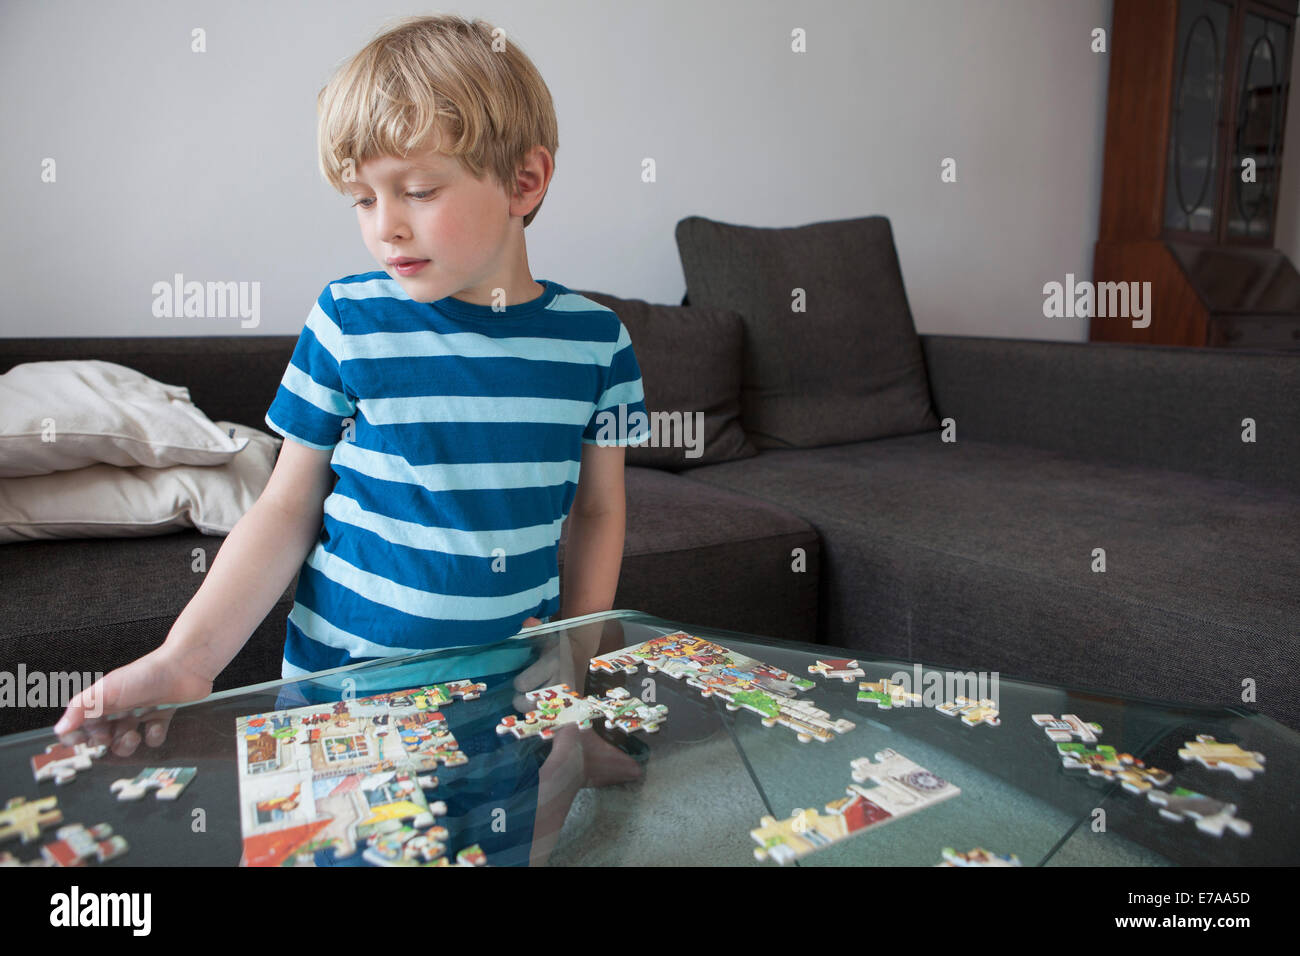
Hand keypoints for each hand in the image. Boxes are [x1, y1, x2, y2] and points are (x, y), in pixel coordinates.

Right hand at [53, 644, 214, 756]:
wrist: (184, 667)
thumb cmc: (144, 675)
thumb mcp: (106, 691)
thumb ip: (80, 708)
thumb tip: (59, 729)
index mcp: (100, 701)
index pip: (79, 725)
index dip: (77, 737)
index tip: (81, 742)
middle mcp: (118, 708)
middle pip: (101, 738)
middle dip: (104, 743)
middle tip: (110, 736)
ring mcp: (139, 713)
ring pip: (125, 742)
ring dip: (126, 745)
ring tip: (133, 734)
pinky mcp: (160, 716)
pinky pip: (152, 737)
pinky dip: (154, 736)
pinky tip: (156, 725)